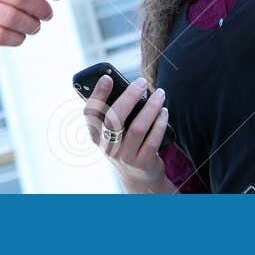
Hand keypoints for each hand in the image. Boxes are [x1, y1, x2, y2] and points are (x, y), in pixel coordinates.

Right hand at [84, 74, 173, 192]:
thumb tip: (131, 86)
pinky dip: (159, 123)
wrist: (138, 177)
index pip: (90, 112)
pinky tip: (164, 112)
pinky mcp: (142, 163)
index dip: (98, 94)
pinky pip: (152, 141)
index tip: (108, 77)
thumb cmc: (126, 143)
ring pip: (137, 128)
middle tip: (141, 82)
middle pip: (114, 119)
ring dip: (150, 107)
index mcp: (96, 134)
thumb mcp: (114, 132)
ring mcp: (124, 157)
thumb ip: (116, 112)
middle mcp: (107, 147)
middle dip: (129, 97)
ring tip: (160, 94)